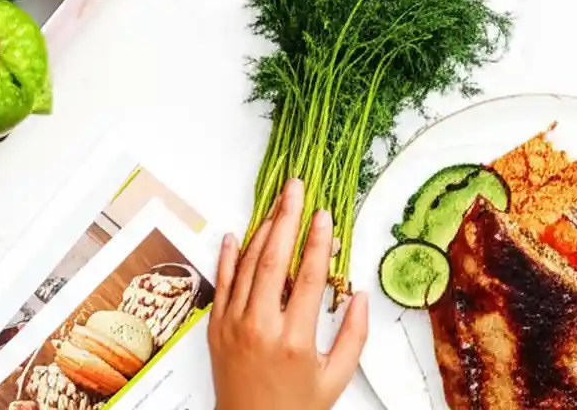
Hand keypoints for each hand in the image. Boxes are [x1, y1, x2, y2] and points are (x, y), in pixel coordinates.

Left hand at [209, 178, 368, 409]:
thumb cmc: (295, 408)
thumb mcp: (336, 378)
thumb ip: (354, 335)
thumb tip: (361, 295)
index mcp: (294, 340)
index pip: (307, 277)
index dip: (317, 242)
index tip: (324, 215)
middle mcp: (260, 328)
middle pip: (274, 260)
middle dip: (286, 218)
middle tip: (295, 188)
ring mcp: (233, 326)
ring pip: (247, 266)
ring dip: (263, 231)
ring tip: (277, 204)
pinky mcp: (215, 329)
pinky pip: (222, 284)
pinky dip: (228, 257)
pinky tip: (236, 234)